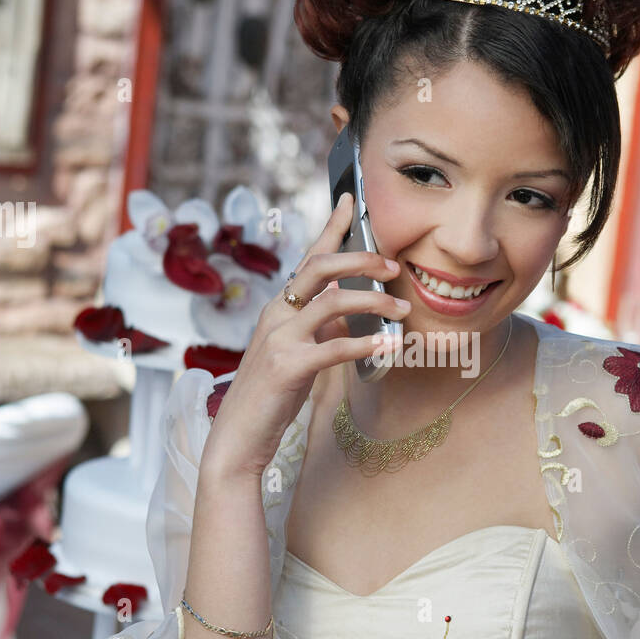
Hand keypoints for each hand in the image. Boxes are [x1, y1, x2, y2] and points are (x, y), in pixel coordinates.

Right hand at [201, 191, 410, 480]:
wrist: (237, 438)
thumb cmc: (270, 397)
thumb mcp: (297, 355)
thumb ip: (320, 330)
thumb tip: (353, 314)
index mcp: (279, 309)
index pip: (308, 258)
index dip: (331, 227)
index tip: (351, 199)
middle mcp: (276, 315)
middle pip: (320, 267)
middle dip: (361, 258)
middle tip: (393, 264)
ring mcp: (280, 339)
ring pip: (333, 301)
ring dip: (374, 301)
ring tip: (402, 308)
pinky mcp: (289, 367)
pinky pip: (336, 347)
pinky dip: (368, 345)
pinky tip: (391, 346)